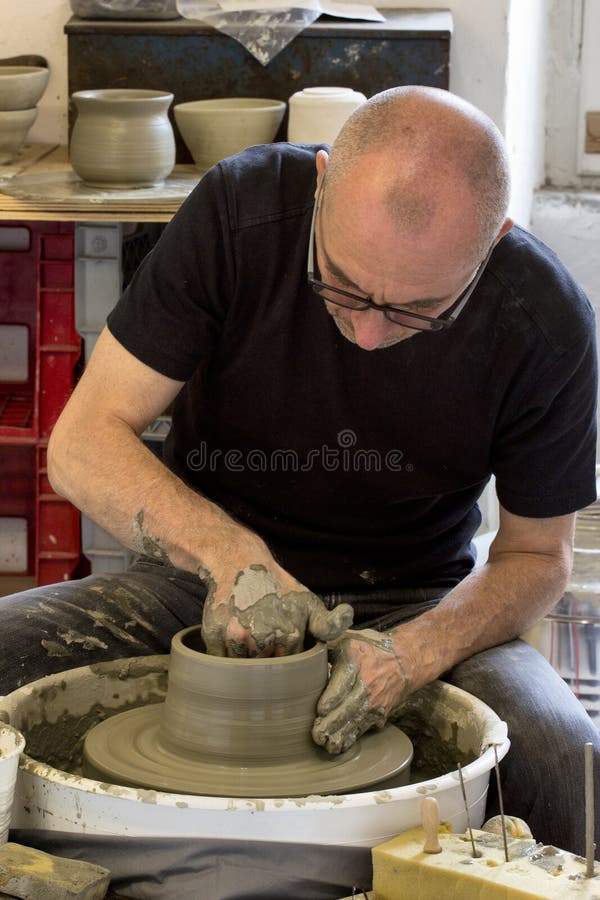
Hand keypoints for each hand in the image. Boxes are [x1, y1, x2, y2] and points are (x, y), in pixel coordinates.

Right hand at [201, 562, 352, 657]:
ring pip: (240, 671)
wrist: (238, 562)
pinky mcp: (213, 636)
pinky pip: (219, 662)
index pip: (289, 672)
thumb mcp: (308, 602)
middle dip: (265, 666)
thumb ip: (329, 623)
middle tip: (263, 642)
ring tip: (248, 637)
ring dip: (243, 663)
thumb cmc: (277, 588)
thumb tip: (348, 616)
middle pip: (264, 675)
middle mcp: (262, 640)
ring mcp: (235, 639)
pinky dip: (224, 657)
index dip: (285, 664)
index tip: (282, 652)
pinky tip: (231, 635)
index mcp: (289, 636)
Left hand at [312, 628, 410, 754]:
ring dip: (340, 735)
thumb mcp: (347, 639)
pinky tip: (339, 746)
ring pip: (356, 720)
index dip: (332, 698)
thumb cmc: (368, 648)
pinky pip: (364, 727)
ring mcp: (375, 701)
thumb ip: (325, 647)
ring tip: (325, 745)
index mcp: (355, 661)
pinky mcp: (379, 714)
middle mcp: (367, 683)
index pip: (344, 682)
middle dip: (332, 723)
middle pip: (349, 706)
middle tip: (316, 734)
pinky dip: (351, 738)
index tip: (321, 710)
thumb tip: (302, 656)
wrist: (404, 659)